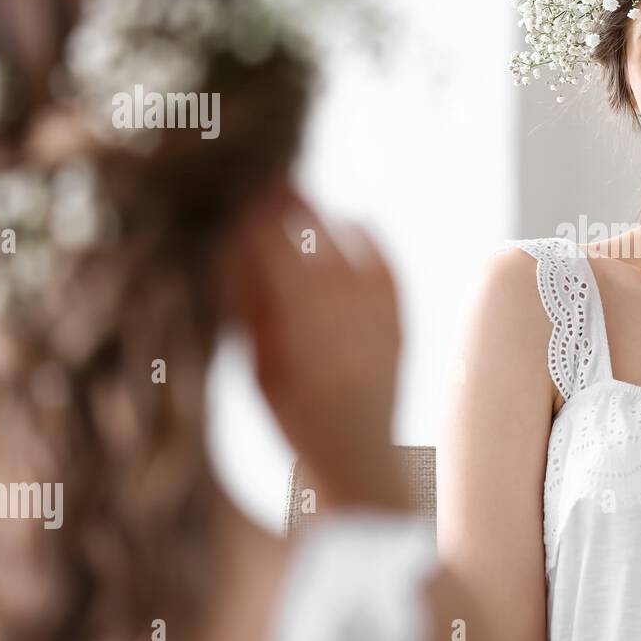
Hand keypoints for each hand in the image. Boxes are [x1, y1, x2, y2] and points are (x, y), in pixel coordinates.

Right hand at [219, 179, 409, 510]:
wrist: (358, 456)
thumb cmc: (294, 418)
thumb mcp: (261, 369)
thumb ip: (254, 313)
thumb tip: (238, 253)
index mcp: (301, 340)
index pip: (277, 264)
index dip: (259, 229)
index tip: (243, 203)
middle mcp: (344, 327)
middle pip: (316, 250)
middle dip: (292, 214)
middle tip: (271, 184)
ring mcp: (378, 325)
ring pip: (351, 256)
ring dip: (326, 222)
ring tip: (304, 199)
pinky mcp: (402, 325)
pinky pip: (390, 272)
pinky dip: (374, 243)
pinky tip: (358, 218)